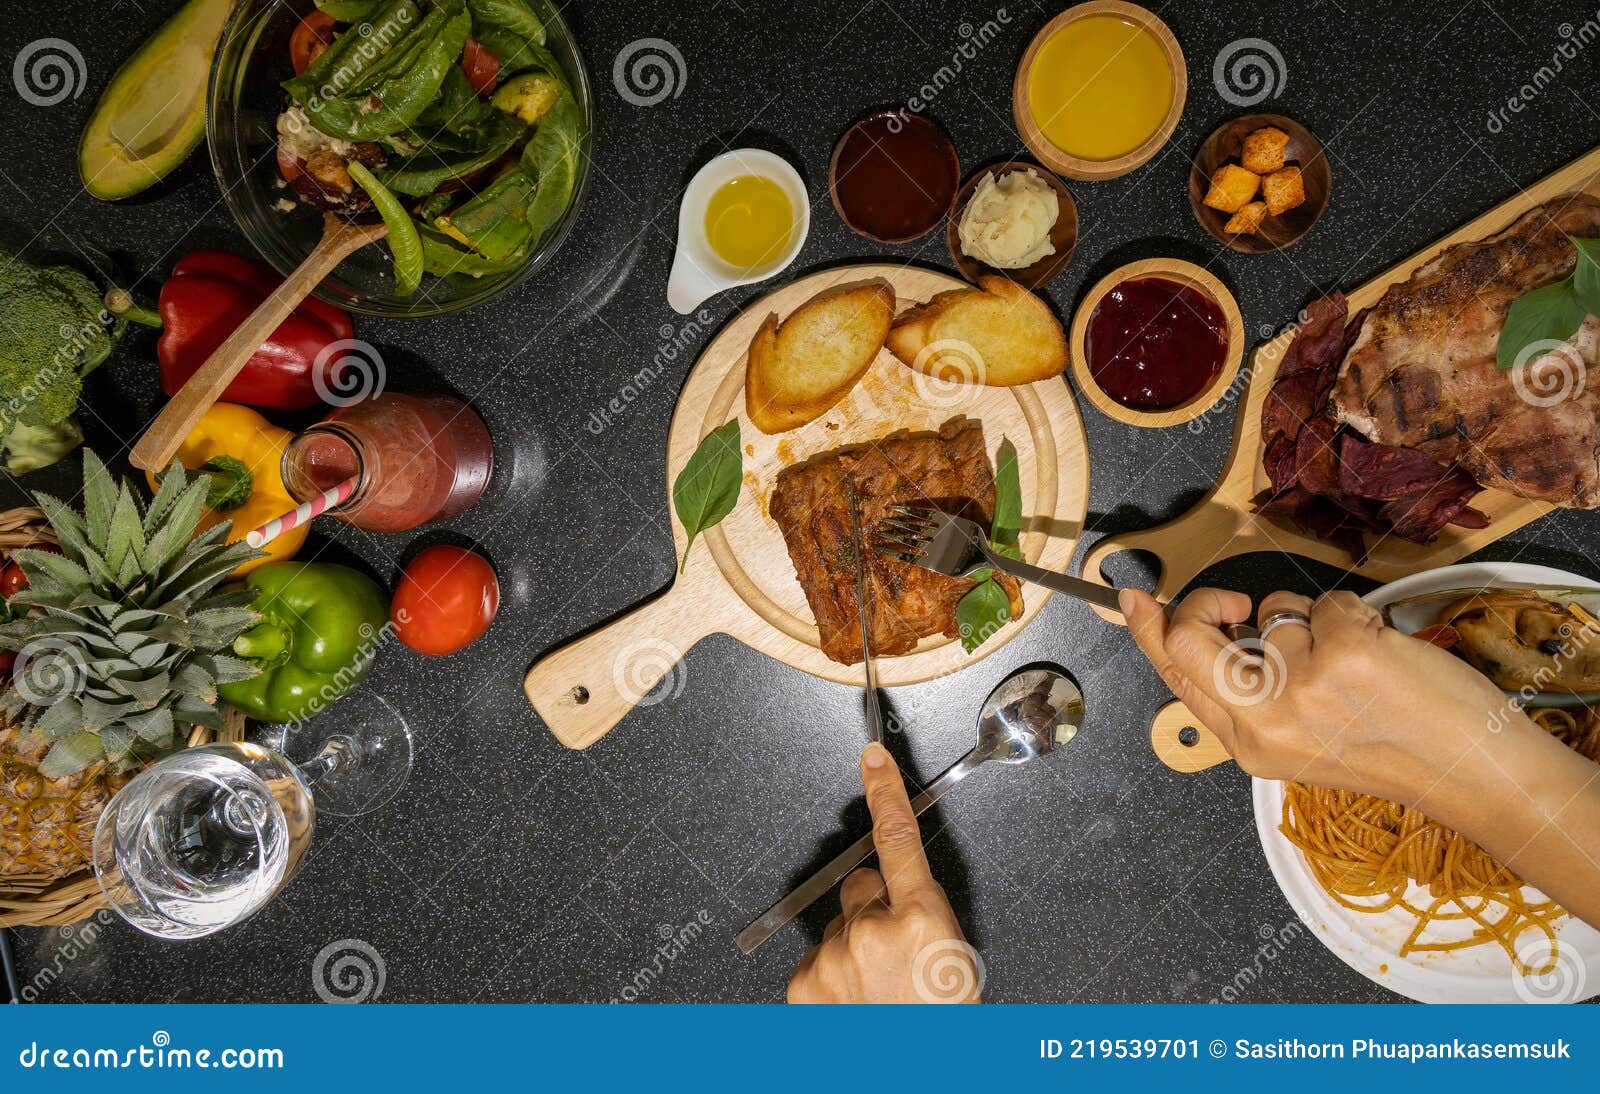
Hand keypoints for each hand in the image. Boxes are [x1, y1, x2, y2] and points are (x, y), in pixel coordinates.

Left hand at [787, 742, 979, 1003]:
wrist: (916, 1076)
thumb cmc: (942, 1025)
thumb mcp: (954, 963)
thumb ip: (920, 917)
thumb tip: (898, 903)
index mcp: (924, 920)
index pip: (899, 839)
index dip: (884, 792)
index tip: (871, 758)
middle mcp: (874, 931)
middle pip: (862, 886)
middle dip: (875, 908)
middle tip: (898, 955)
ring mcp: (836, 958)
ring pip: (840, 927)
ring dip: (855, 949)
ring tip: (878, 993)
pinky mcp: (805, 984)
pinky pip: (819, 960)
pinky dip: (833, 977)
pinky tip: (855, 1005)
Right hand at [1121, 587, 1512, 803]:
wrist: (1469, 772)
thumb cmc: (1394, 751)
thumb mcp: (1300, 741)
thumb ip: (1250, 693)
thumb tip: (1216, 631)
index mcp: (1248, 745)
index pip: (1176, 678)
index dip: (1147, 631)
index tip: (1134, 597)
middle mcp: (1265, 719)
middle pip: (1190, 638)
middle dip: (1204, 601)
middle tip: (1236, 603)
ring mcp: (1302, 685)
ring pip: (1275, 611)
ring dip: (1313, 620)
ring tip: (1355, 661)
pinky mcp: (1344, 652)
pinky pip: (1326, 603)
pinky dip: (1355, 616)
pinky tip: (1380, 653)